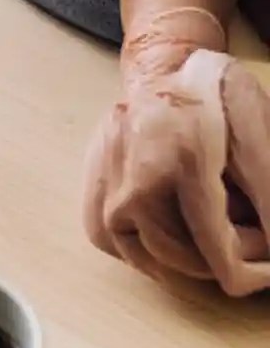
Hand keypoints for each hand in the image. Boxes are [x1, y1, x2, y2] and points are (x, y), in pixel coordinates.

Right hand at [83, 9, 269, 295]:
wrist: (159, 74)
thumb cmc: (212, 98)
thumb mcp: (257, 133)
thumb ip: (268, 193)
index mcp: (180, 166)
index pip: (218, 252)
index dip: (253, 274)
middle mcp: (134, 190)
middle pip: (189, 262)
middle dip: (229, 261)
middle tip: (252, 234)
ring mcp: (108, 201)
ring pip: (156, 264)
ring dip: (194, 260)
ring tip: (216, 227)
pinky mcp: (95, 209)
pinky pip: (128, 253)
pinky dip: (157, 255)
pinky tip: (177, 232)